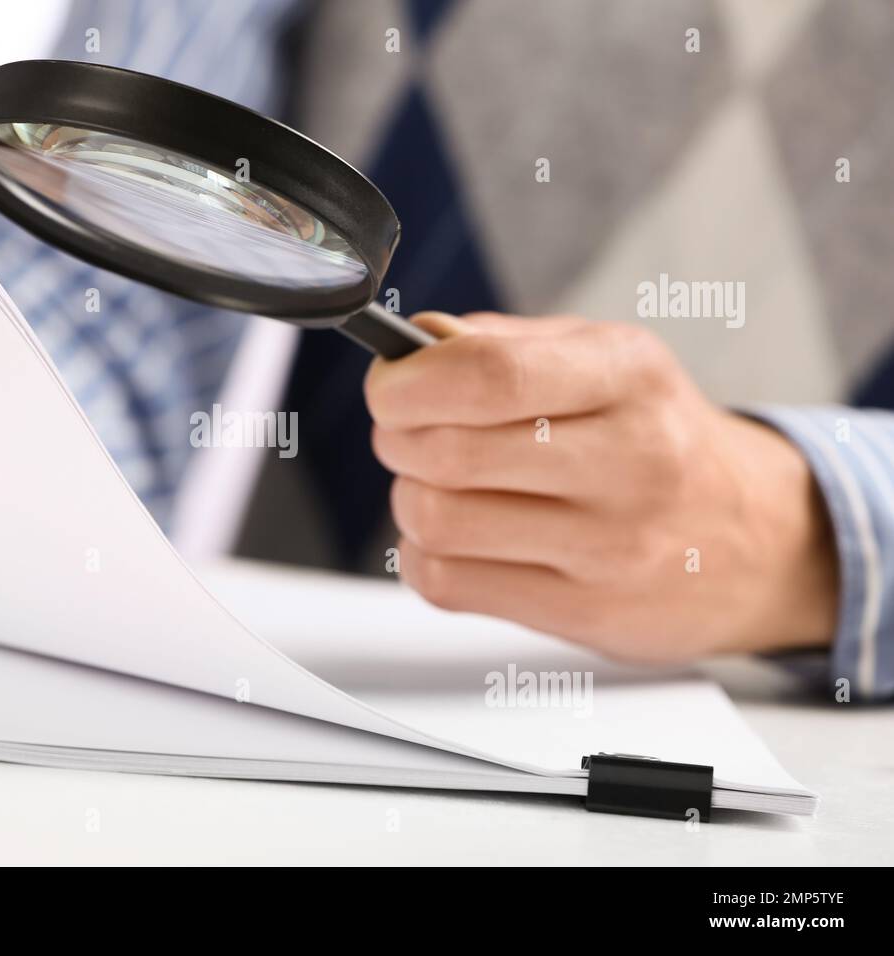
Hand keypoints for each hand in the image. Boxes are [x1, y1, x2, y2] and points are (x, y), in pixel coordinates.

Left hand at [365, 312, 837, 661]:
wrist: (754, 540)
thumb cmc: (655, 436)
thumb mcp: (602, 358)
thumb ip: (500, 343)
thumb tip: (411, 348)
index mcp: (628, 375)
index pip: (488, 375)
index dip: (408, 382)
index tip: (389, 386)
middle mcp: (630, 459)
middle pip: (448, 452)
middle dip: (398, 439)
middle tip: (408, 434)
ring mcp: (611, 546)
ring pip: (437, 521)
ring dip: (411, 500)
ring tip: (443, 487)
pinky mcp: (586, 613)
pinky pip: (448, 584)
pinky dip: (426, 558)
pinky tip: (460, 539)